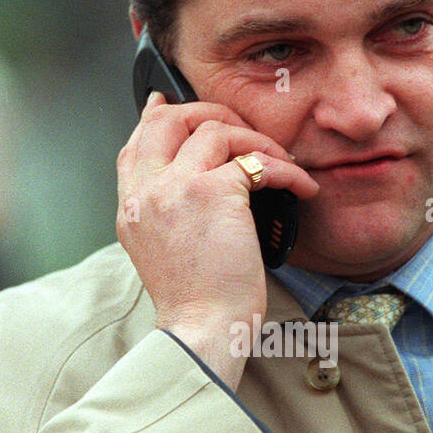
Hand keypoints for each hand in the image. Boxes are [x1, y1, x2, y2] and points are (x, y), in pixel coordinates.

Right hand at [116, 92, 317, 384]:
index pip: (135, 144)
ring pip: (215, 130)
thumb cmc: (194, 301)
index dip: (156, 118)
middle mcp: (147, 191)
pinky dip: (285, 169)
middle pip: (170, 120)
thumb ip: (167, 212)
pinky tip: (300, 186)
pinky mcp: (214, 192)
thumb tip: (188, 181)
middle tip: (244, 132)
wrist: (201, 327)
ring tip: (280, 163)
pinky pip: (256, 162)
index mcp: (132, 207)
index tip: (169, 104)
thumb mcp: (162, 252)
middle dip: (210, 114)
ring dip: (256, 140)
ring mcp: (177, 186)